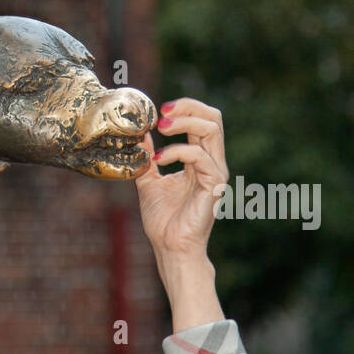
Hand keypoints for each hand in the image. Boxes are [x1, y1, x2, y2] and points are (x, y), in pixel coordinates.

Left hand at [135, 97, 228, 330]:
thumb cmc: (164, 219)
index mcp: (200, 159)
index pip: (203, 120)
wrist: (170, 247)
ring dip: (184, 122)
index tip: (158, 109)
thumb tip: (138, 134)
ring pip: (212, 129)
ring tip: (161, 127)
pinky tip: (157, 160)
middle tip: (162, 111)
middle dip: (188, 106)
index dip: (185, 107)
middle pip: (214, 118)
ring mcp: (215, 172)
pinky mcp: (213, 184)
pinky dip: (176, 151)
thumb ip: (147, 156)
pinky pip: (199, 156)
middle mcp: (212, 162)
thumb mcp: (149, 179)